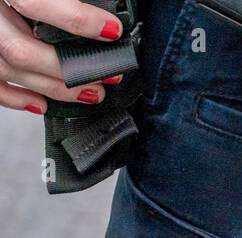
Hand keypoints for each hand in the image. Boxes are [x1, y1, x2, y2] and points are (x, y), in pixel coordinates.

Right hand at [1, 0, 123, 114]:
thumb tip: (98, 12)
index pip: (34, 1)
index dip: (76, 18)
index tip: (111, 29)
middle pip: (19, 49)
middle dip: (68, 69)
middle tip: (107, 74)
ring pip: (8, 70)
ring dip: (53, 88)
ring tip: (90, 92)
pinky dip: (15, 98)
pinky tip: (42, 103)